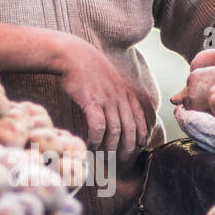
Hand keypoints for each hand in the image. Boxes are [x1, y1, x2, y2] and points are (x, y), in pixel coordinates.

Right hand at [56, 38, 149, 162]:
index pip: (140, 118)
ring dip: (110, 147)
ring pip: (115, 131)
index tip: (141, 146)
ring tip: (106, 157)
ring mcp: (106, 99)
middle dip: (128, 147)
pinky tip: (92, 146)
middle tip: (124, 160)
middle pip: (130, 129)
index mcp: (127, 92)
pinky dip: (96, 139)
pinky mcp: (91, 101)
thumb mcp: (111, 78)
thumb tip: (120, 110)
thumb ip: (119, 94)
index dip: (142, 134)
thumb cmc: (89, 67)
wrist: (73, 55)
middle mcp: (120, 97)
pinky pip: (98, 126)